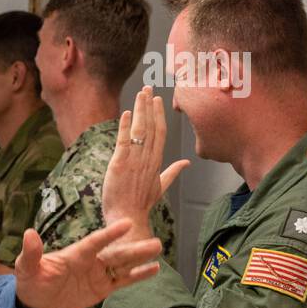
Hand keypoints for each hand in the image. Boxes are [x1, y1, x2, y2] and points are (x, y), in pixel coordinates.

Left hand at [14, 218, 162, 307]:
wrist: (37, 305)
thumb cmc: (31, 282)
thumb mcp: (26, 268)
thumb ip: (31, 253)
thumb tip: (28, 233)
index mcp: (75, 254)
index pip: (95, 242)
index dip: (109, 234)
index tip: (126, 224)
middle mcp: (90, 261)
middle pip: (115, 254)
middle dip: (134, 248)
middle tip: (155, 242)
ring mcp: (98, 274)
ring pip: (122, 265)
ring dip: (140, 258)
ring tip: (158, 248)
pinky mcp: (102, 288)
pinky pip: (123, 280)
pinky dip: (138, 275)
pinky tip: (155, 268)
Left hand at [102, 86, 188, 239]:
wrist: (129, 220)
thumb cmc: (140, 205)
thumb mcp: (160, 187)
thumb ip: (172, 172)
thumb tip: (186, 163)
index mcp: (156, 163)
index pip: (160, 133)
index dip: (158, 115)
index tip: (157, 99)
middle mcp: (147, 159)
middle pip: (151, 128)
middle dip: (150, 106)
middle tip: (148, 87)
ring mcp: (134, 161)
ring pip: (140, 131)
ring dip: (140, 111)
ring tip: (140, 93)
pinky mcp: (120, 165)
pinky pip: (124, 142)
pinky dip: (125, 127)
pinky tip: (126, 113)